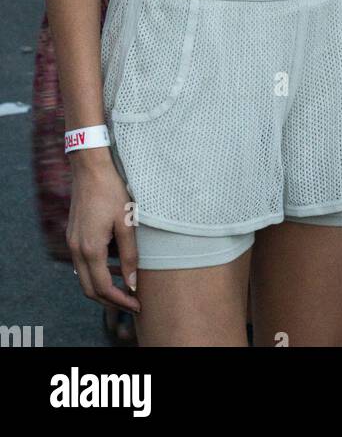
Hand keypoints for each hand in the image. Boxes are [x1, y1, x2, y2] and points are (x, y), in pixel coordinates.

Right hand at [67, 151, 139, 314]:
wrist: (90, 168)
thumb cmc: (112, 191)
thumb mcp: (126, 222)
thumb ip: (129, 254)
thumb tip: (131, 283)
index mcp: (90, 249)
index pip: (102, 288)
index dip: (120, 300)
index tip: (137, 305)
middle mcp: (76, 249)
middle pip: (89, 289)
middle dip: (110, 301)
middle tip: (132, 303)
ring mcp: (72, 243)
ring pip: (84, 278)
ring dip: (102, 287)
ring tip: (125, 287)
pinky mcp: (73, 236)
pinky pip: (82, 264)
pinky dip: (96, 273)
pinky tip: (114, 267)